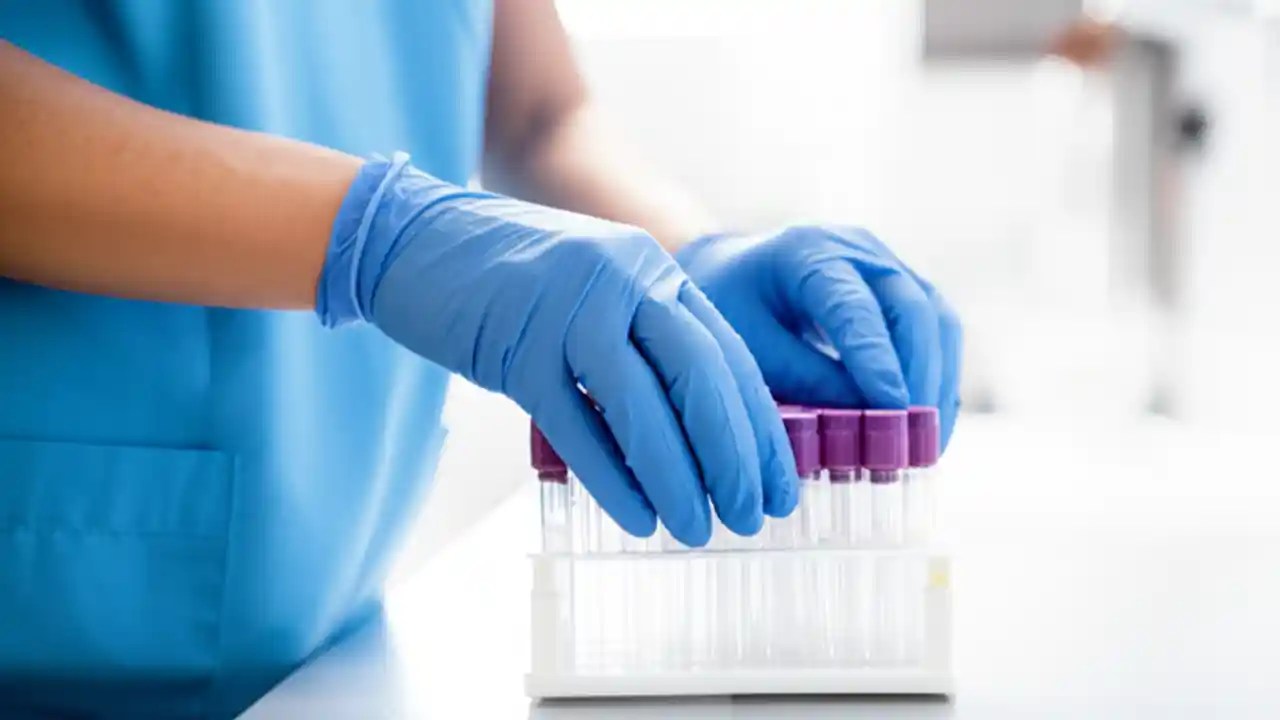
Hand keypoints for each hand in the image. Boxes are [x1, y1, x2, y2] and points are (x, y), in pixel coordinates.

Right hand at [316, 156, 797, 545]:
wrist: (413, 236)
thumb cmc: (508, 277)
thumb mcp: (593, 289)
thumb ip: (642, 339)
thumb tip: (694, 430)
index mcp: (649, 268)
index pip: (725, 353)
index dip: (758, 426)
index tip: (781, 484)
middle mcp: (621, 281)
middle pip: (699, 375)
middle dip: (734, 454)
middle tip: (754, 515)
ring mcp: (567, 311)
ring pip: (641, 405)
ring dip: (678, 477)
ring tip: (698, 531)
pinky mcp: (516, 348)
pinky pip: (575, 425)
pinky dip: (611, 478)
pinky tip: (637, 518)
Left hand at [677, 226, 961, 448]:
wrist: (733, 272)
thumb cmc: (731, 306)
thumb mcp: (748, 344)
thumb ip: (803, 377)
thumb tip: (867, 419)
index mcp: (809, 253)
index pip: (854, 307)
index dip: (876, 359)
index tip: (893, 409)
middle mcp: (859, 250)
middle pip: (912, 309)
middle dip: (920, 377)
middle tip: (914, 439)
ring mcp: (887, 267)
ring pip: (937, 321)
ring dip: (938, 383)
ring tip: (926, 444)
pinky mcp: (902, 292)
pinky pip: (936, 333)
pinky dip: (936, 379)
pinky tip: (927, 427)